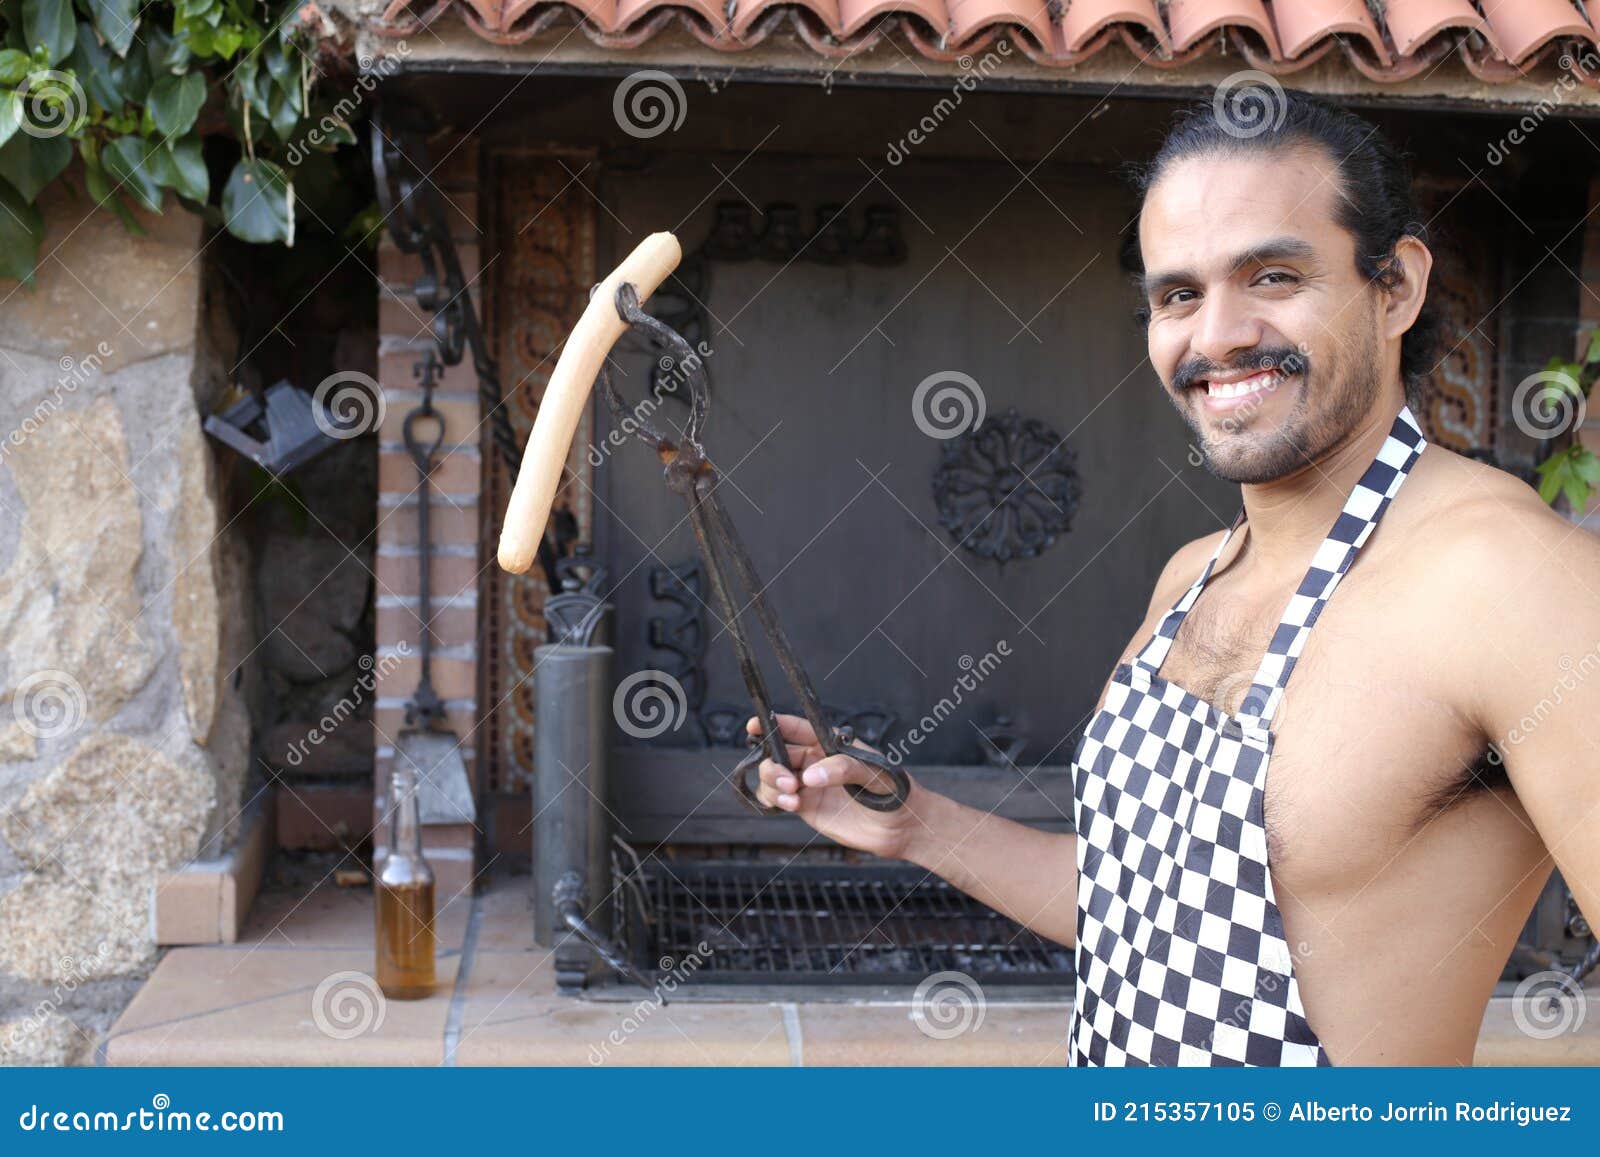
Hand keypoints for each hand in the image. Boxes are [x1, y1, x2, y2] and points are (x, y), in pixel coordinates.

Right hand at [746, 713, 921, 859]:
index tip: (755, 724)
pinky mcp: (805, 807)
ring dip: (772, 784)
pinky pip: (777, 799)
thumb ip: (843, 769)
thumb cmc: (893, 789)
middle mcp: (814, 760)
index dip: (774, 724)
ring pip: (772, 777)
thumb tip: (810, 776)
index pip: (796, 728)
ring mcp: (807, 784)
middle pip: (776, 754)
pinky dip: (775, 800)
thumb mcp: (874, 772)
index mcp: (828, 742)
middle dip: (772, 764)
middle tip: (789, 781)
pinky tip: (791, 805)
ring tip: (793, 797)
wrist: (901, 825)